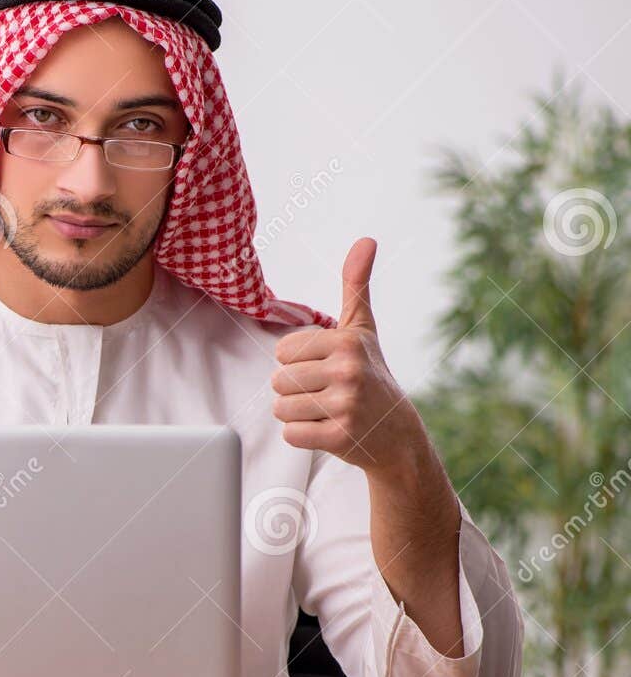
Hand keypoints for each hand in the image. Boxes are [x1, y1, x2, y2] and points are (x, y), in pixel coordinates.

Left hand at [269, 238, 422, 474]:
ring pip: (281, 408)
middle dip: (295, 390)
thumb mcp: (363, 330)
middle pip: (278, 380)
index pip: (282, 352)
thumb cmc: (373, 376)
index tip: (324, 369)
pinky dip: (303, 436)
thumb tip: (366, 240)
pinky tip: (329, 430)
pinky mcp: (340, 437)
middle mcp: (348, 371)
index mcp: (347, 341)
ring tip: (327, 411)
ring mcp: (346, 405)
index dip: (297, 363)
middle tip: (327, 394)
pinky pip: (291, 434)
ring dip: (297, 414)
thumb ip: (356, 285)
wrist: (399, 435)